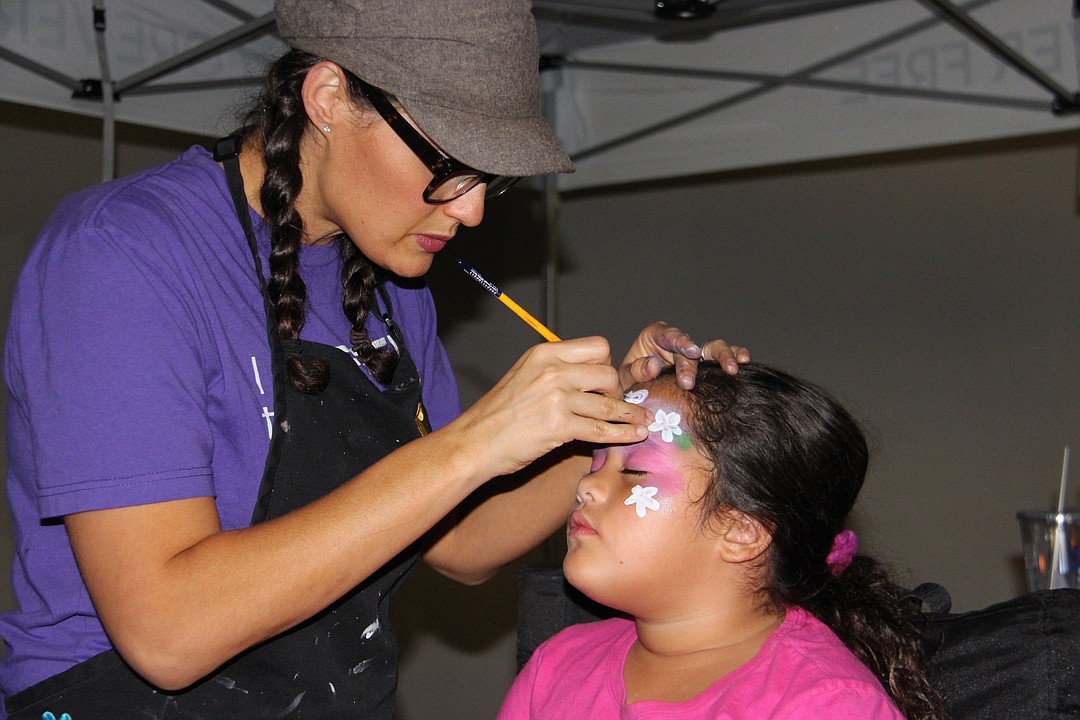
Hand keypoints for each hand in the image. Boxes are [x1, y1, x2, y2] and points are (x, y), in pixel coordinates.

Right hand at [450, 337, 650, 480]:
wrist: (474, 442)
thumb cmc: (498, 414)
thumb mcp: (524, 376)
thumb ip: (555, 370)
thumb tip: (591, 377)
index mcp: (544, 353)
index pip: (597, 346)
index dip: (607, 364)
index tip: (606, 380)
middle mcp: (552, 370)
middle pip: (608, 373)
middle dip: (618, 390)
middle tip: (617, 404)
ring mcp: (556, 397)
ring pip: (609, 402)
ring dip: (630, 414)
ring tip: (643, 421)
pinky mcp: (559, 426)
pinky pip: (601, 429)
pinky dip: (622, 434)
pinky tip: (634, 436)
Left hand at [618, 321, 749, 389]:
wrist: (637, 396)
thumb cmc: (629, 383)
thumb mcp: (625, 377)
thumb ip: (637, 370)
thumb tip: (653, 364)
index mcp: (654, 336)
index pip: (667, 335)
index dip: (680, 341)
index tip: (689, 350)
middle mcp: (677, 341)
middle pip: (691, 345)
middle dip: (693, 363)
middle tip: (690, 382)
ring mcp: (693, 353)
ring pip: (711, 348)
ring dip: (723, 357)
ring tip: (733, 368)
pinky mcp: (705, 365)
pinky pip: (720, 359)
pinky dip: (733, 357)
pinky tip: (744, 360)